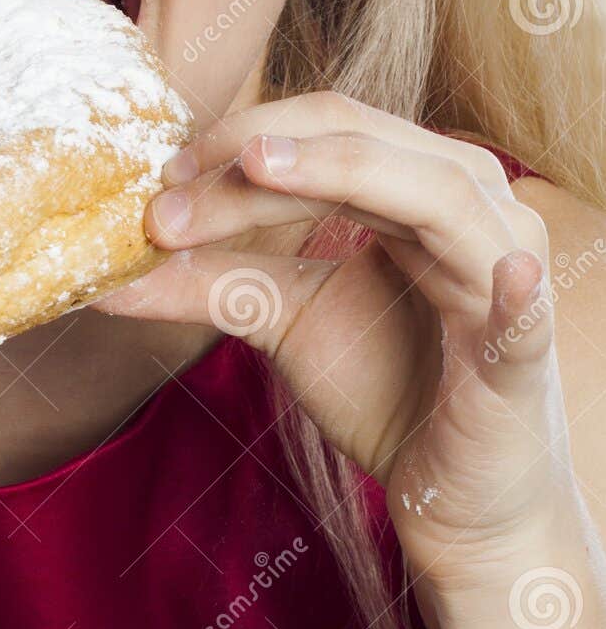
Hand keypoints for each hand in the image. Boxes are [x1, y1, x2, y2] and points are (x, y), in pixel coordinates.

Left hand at [93, 92, 604, 616]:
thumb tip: (106, 274)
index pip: (325, 130)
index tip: (159, 177)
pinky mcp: (521, 354)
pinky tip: (503, 274)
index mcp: (412, 183)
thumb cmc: (386, 386)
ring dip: (332, 176)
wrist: (452, 498)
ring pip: (428, 192)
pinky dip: (513, 291)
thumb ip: (210, 281)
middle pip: (360, 143)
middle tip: (169, 196)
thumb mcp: (285, 319)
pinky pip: (522, 312)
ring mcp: (502, 269)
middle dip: (257, 159)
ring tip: (253, 171)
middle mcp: (467, 203)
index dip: (240, 140)